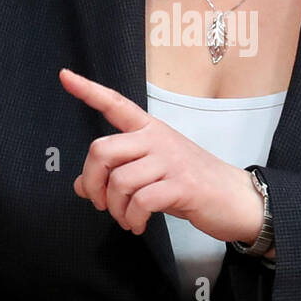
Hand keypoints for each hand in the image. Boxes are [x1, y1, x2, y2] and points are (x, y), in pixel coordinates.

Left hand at [61, 68, 264, 242]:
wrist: (236, 199)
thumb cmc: (192, 184)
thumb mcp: (152, 175)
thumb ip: (117, 174)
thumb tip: (80, 186)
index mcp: (150, 129)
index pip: (115, 104)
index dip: (88, 90)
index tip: (64, 76)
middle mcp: (158, 139)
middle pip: (102, 149)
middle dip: (93, 183)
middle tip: (101, 204)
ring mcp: (171, 160)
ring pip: (120, 181)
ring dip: (116, 209)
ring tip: (127, 219)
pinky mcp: (182, 185)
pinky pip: (141, 201)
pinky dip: (133, 219)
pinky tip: (138, 225)